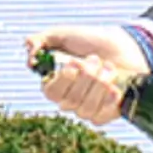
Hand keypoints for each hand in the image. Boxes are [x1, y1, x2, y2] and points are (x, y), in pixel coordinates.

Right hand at [25, 26, 151, 126]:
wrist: (125, 47)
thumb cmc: (92, 41)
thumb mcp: (64, 35)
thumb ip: (42, 40)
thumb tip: (28, 47)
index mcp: (55, 82)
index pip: (50, 91)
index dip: (63, 79)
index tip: (75, 63)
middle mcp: (68, 99)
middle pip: (71, 100)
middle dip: (87, 76)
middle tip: (95, 59)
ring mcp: (85, 108)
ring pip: (86, 109)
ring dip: (100, 84)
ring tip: (109, 67)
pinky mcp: (104, 114)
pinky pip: (100, 117)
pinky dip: (109, 100)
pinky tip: (115, 88)